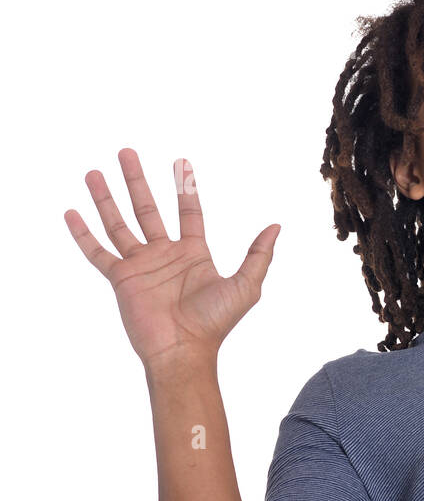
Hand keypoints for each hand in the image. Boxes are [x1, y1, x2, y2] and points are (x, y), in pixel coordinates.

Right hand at [64, 148, 280, 366]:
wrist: (184, 349)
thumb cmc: (216, 322)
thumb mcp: (246, 285)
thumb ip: (258, 254)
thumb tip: (276, 226)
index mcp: (193, 254)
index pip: (188, 212)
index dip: (185, 187)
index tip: (181, 162)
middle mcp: (165, 255)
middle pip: (147, 209)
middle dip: (137, 180)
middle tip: (126, 152)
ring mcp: (141, 266)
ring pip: (118, 224)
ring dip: (106, 198)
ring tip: (94, 172)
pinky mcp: (120, 279)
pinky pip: (97, 252)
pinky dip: (83, 233)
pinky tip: (71, 212)